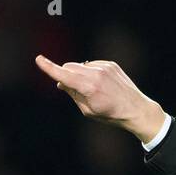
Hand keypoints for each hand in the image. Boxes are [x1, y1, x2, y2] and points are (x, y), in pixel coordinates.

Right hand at [35, 55, 166, 142]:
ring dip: (79, 75)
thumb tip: (61, 82)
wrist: (136, 109)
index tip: (39, 59)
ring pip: (80, 66)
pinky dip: (90, 73)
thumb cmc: (110, 114)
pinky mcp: (110, 64)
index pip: (64, 75)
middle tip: (69, 89)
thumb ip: (72, 94)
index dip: (49, 68)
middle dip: (65, 75)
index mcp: (89, 87)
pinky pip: (92, 65)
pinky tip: (101, 85)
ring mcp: (104, 67)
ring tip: (92, 90)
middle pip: (70, 67)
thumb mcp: (88, 110)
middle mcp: (96, 74)